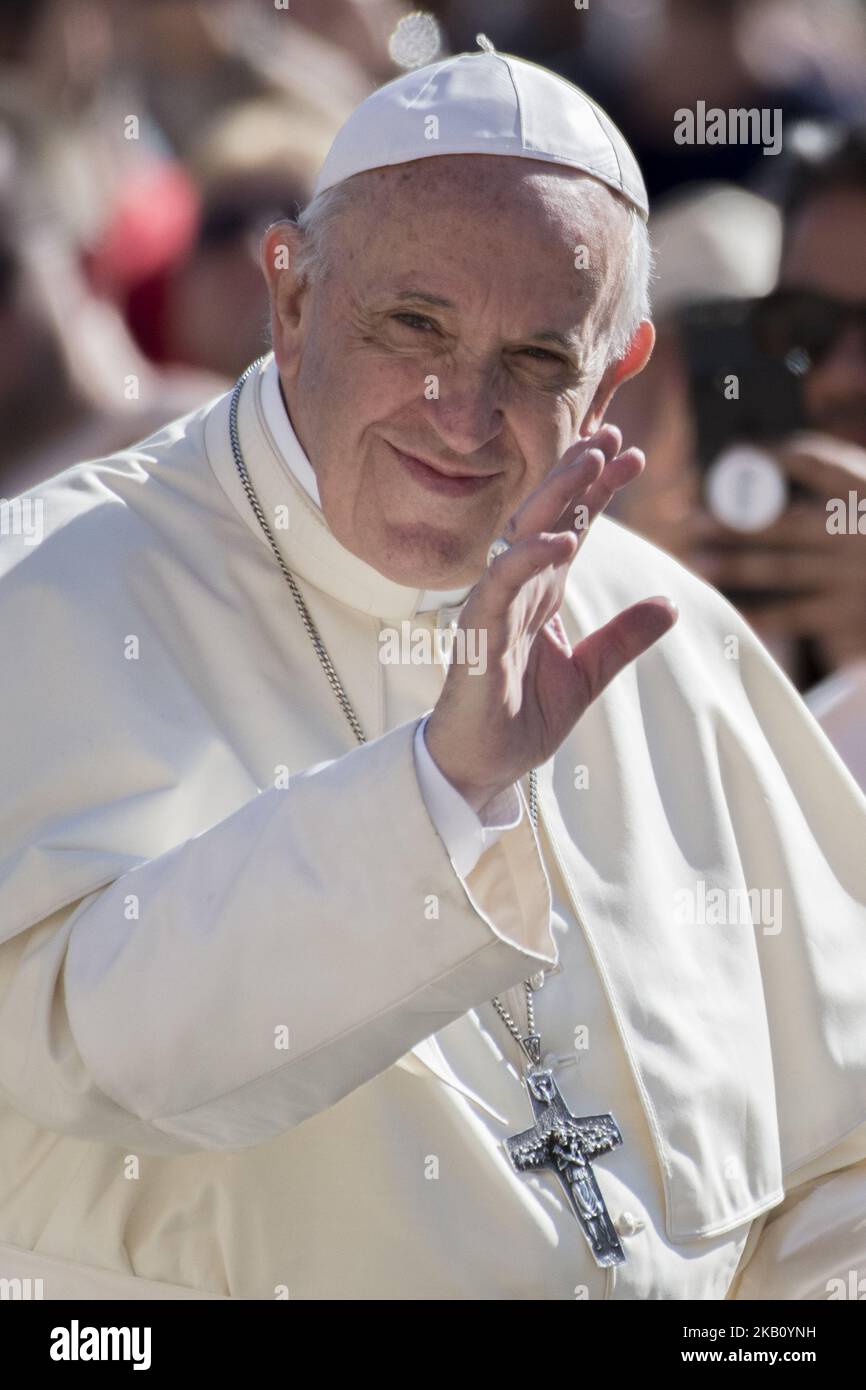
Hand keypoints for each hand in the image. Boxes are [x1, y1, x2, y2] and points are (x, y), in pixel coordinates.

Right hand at [425, 425, 678, 811]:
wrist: (481, 767)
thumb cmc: (520, 719)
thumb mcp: (588, 675)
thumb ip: (623, 638)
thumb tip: (670, 603)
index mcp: (541, 594)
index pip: (573, 528)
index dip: (599, 491)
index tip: (632, 454)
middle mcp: (517, 590)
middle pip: (547, 517)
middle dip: (578, 474)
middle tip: (611, 435)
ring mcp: (495, 607)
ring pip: (522, 537)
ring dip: (555, 497)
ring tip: (589, 461)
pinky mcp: (477, 635)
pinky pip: (500, 587)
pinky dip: (528, 560)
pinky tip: (562, 539)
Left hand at [690, 432, 865, 669]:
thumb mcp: (859, 496)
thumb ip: (821, 478)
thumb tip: (748, 459)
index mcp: (863, 492)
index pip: (816, 464)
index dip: (775, 455)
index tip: (737, 452)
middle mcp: (859, 533)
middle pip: (786, 525)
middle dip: (735, 524)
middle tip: (693, 523)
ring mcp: (852, 576)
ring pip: (782, 571)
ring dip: (735, 567)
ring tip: (699, 562)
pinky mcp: (845, 615)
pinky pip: (792, 615)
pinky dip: (757, 612)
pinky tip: (726, 605)